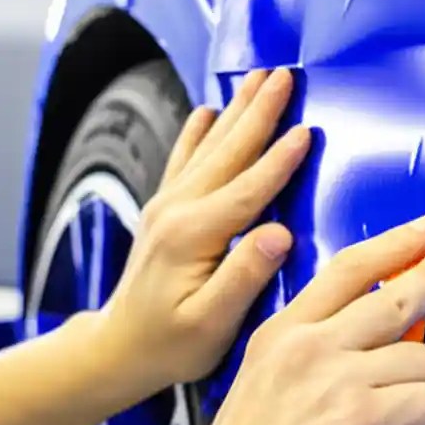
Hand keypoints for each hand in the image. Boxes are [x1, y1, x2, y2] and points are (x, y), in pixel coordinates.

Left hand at [98, 68, 308, 388]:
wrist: (117, 349)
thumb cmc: (170, 346)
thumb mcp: (212, 323)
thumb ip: (245, 277)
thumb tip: (279, 234)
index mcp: (194, 236)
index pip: (248, 189)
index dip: (280, 159)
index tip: (307, 130)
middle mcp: (177, 211)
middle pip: (228, 152)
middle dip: (259, 111)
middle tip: (284, 75)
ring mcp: (166, 207)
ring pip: (209, 147)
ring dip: (237, 110)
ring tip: (258, 79)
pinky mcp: (163, 212)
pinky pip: (184, 160)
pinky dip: (197, 132)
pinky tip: (208, 112)